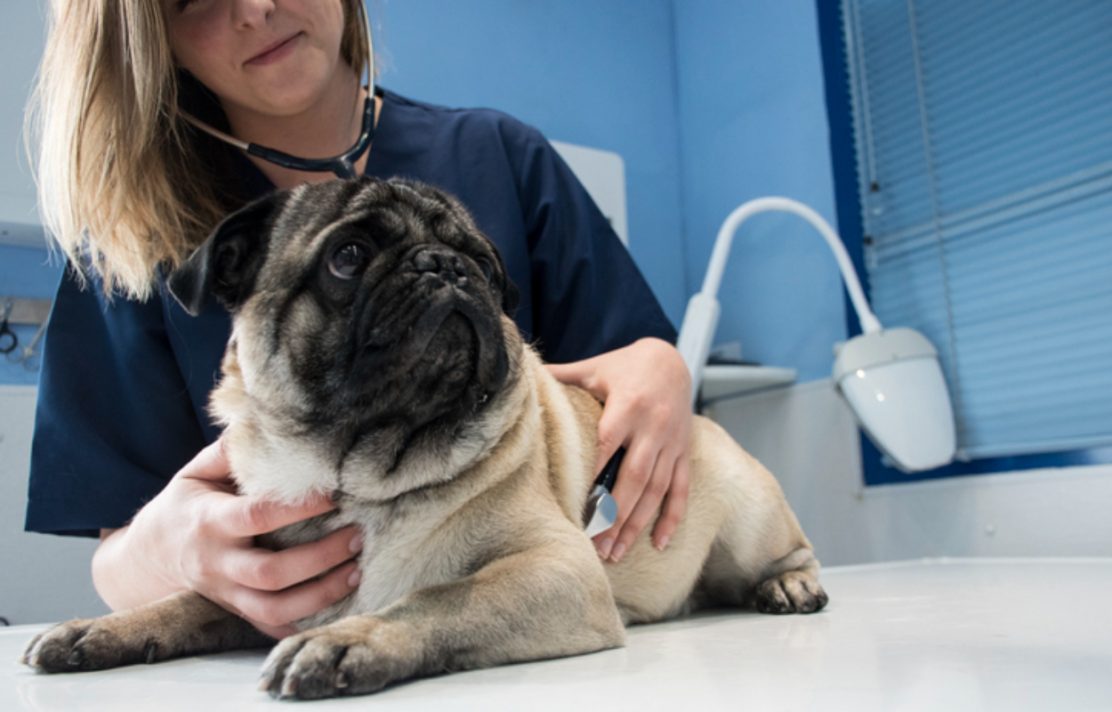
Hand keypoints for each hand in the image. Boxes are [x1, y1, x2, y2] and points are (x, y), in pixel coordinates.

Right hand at [118, 440, 362, 638]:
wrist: (147, 559)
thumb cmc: (184, 506)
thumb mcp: (195, 473)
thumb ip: (229, 451)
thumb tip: (261, 419)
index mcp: (208, 522)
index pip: (257, 516)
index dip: (297, 508)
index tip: (334, 493)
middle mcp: (217, 563)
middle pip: (271, 573)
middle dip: (320, 557)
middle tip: (358, 534)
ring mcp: (227, 594)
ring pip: (274, 608)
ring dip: (321, 595)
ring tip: (357, 571)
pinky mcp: (236, 612)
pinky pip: (272, 627)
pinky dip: (306, 622)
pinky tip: (339, 603)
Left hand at [547, 337, 691, 562]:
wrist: (671, 358)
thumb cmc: (625, 365)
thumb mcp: (594, 368)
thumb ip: (562, 377)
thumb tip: (523, 380)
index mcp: (628, 405)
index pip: (607, 446)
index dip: (592, 476)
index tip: (574, 506)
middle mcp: (653, 427)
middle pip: (634, 478)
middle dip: (615, 515)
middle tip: (596, 547)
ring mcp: (672, 442)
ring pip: (656, 490)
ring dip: (636, 525)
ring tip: (616, 553)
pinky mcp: (684, 452)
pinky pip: (681, 489)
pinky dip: (672, 518)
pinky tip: (659, 544)